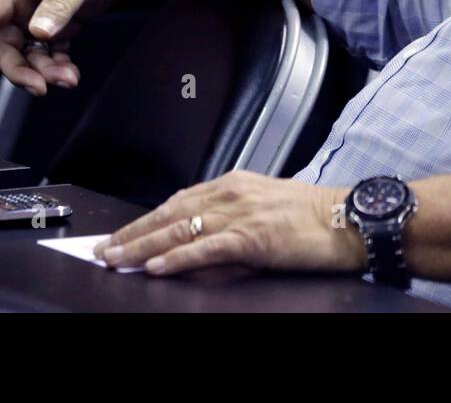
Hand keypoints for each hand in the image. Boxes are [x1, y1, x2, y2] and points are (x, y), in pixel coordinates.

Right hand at [0, 0, 137, 94]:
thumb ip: (60, 4)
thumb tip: (37, 34)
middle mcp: (24, 1)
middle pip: (5, 44)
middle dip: (19, 69)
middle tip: (40, 87)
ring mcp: (40, 15)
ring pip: (28, 53)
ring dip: (43, 71)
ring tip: (69, 80)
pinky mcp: (60, 25)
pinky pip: (49, 53)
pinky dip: (57, 66)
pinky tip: (70, 75)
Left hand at [93, 171, 364, 275]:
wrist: (348, 219)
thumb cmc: (314, 216)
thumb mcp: (267, 208)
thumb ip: (232, 220)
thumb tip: (200, 242)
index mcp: (236, 183)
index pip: (179, 200)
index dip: (147, 219)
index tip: (122, 233)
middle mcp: (233, 193)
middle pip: (170, 214)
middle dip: (133, 233)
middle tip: (103, 249)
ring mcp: (241, 214)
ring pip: (180, 230)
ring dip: (143, 246)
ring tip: (116, 258)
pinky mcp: (252, 237)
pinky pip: (206, 249)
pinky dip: (178, 258)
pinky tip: (157, 266)